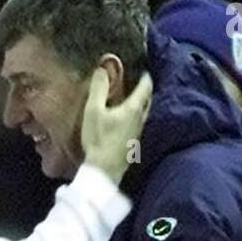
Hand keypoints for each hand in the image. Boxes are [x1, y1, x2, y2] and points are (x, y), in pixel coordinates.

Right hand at [80, 67, 152, 183]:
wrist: (104, 171)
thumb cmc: (99, 139)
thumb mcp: (93, 110)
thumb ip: (99, 88)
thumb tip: (103, 69)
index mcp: (134, 108)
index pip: (146, 86)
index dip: (145, 76)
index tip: (142, 69)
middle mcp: (140, 119)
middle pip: (148, 100)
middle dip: (144, 89)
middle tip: (138, 82)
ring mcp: (138, 133)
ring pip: (144, 113)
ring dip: (140, 104)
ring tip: (131, 98)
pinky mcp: (133, 144)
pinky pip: (138, 124)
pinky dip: (135, 116)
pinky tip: (125, 119)